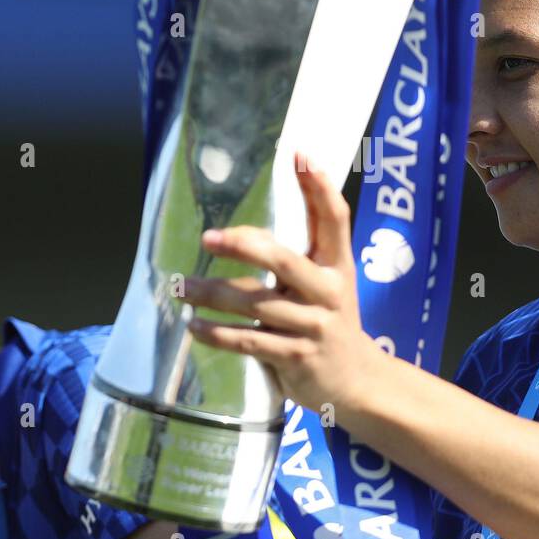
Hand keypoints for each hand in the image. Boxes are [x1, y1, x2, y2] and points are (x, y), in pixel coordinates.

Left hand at [179, 151, 380, 413]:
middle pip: (283, 259)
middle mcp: (329, 291)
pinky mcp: (295, 357)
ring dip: (211, 294)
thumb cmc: (331, 324)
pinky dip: (216, 334)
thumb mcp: (328, 285)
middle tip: (209, 237)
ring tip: (181, 287)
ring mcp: (313, 326)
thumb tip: (243, 234)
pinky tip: (194, 326)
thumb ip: (298, 259)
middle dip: (243, 246)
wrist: (357, 382)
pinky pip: (248, 340)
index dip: (319, 187)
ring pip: (254, 303)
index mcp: (339, 266)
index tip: (300, 155)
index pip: (334, 218)